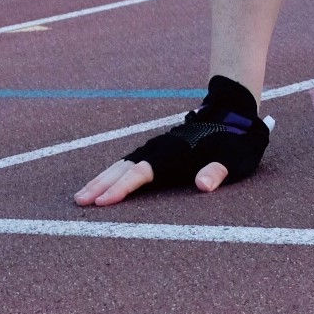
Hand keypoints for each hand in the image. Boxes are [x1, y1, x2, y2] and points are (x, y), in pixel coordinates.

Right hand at [72, 156, 229, 206]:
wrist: (232, 111)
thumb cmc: (235, 141)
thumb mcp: (234, 159)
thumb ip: (217, 171)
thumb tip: (203, 185)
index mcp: (173, 154)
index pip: (141, 173)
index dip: (122, 188)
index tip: (102, 202)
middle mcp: (159, 148)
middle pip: (123, 167)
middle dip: (100, 184)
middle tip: (79, 201)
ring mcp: (156, 147)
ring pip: (122, 163)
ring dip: (102, 178)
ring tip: (82, 195)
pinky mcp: (158, 148)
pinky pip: (129, 161)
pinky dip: (112, 172)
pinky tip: (103, 182)